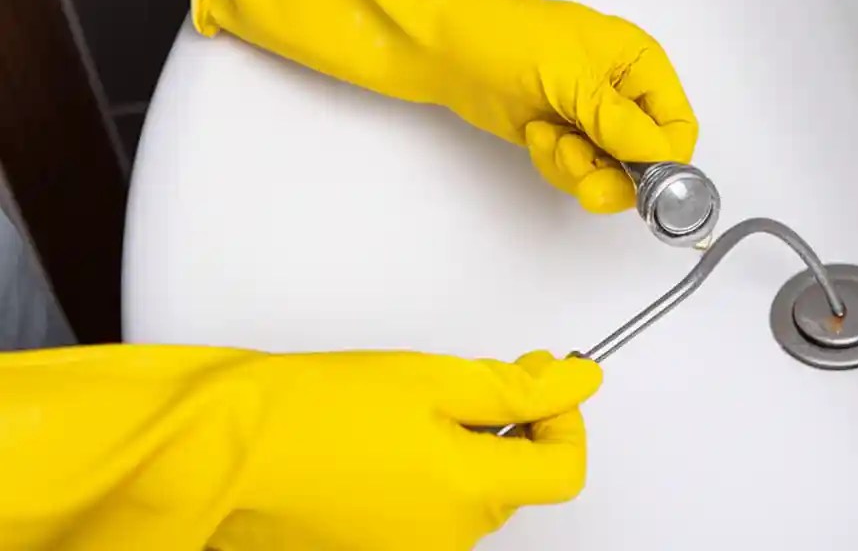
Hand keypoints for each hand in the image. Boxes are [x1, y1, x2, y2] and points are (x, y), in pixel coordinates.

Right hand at [0, 345, 600, 550]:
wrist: (224, 453)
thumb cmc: (307, 415)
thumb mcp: (430, 380)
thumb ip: (515, 390)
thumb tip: (576, 382)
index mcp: (469, 495)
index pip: (564, 471)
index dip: (563, 421)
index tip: (543, 387)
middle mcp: (449, 541)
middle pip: (516, 483)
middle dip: (507, 429)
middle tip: (469, 384)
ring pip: (470, 497)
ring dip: (463, 452)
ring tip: (407, 414)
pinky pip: (429, 515)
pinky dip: (425, 477)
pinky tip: (383, 446)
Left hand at [193, 0, 697, 213]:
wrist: (443, 47)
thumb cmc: (505, 38)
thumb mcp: (570, 76)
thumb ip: (617, 120)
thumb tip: (658, 155)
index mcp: (638, 64)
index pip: (676, 126)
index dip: (663, 160)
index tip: (635, 179)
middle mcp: (622, 92)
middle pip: (647, 157)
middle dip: (613, 172)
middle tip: (581, 175)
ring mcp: (592, 116)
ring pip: (612, 172)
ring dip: (579, 169)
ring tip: (547, 141)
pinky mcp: (563, 136)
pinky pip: (579, 172)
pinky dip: (558, 166)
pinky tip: (535, 137)